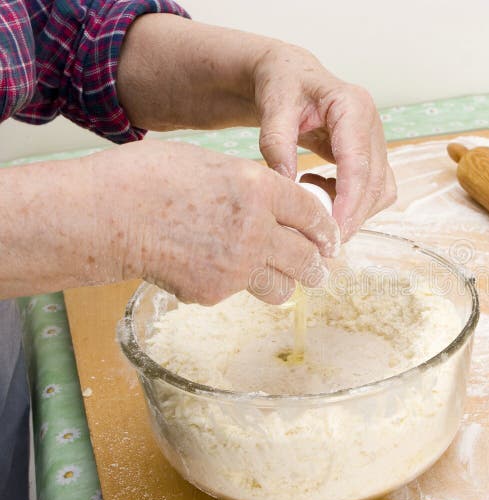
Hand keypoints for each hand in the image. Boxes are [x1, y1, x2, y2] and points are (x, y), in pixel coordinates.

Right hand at [89, 140, 338, 304]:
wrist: (104, 215)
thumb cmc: (149, 178)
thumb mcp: (212, 164)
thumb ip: (252, 187)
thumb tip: (274, 204)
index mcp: (258, 188)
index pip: (313, 214)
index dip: (326, 228)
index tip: (330, 237)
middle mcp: (256, 229)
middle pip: (309, 258)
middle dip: (316, 263)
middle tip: (316, 265)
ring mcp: (237, 266)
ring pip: (285, 286)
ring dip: (284, 280)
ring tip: (274, 273)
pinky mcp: (215, 292)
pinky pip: (242, 293)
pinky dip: (236, 285)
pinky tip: (213, 267)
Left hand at [251, 44, 396, 239]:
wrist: (288, 75)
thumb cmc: (281, 84)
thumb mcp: (273, 106)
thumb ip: (276, 143)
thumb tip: (287, 186)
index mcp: (353, 107)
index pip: (359, 164)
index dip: (349, 202)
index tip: (333, 230)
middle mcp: (372, 124)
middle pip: (375, 182)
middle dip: (354, 215)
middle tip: (325, 240)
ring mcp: (376, 140)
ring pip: (380, 190)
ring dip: (355, 210)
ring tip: (315, 203)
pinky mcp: (371, 154)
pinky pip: (373, 188)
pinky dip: (352, 201)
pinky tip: (321, 190)